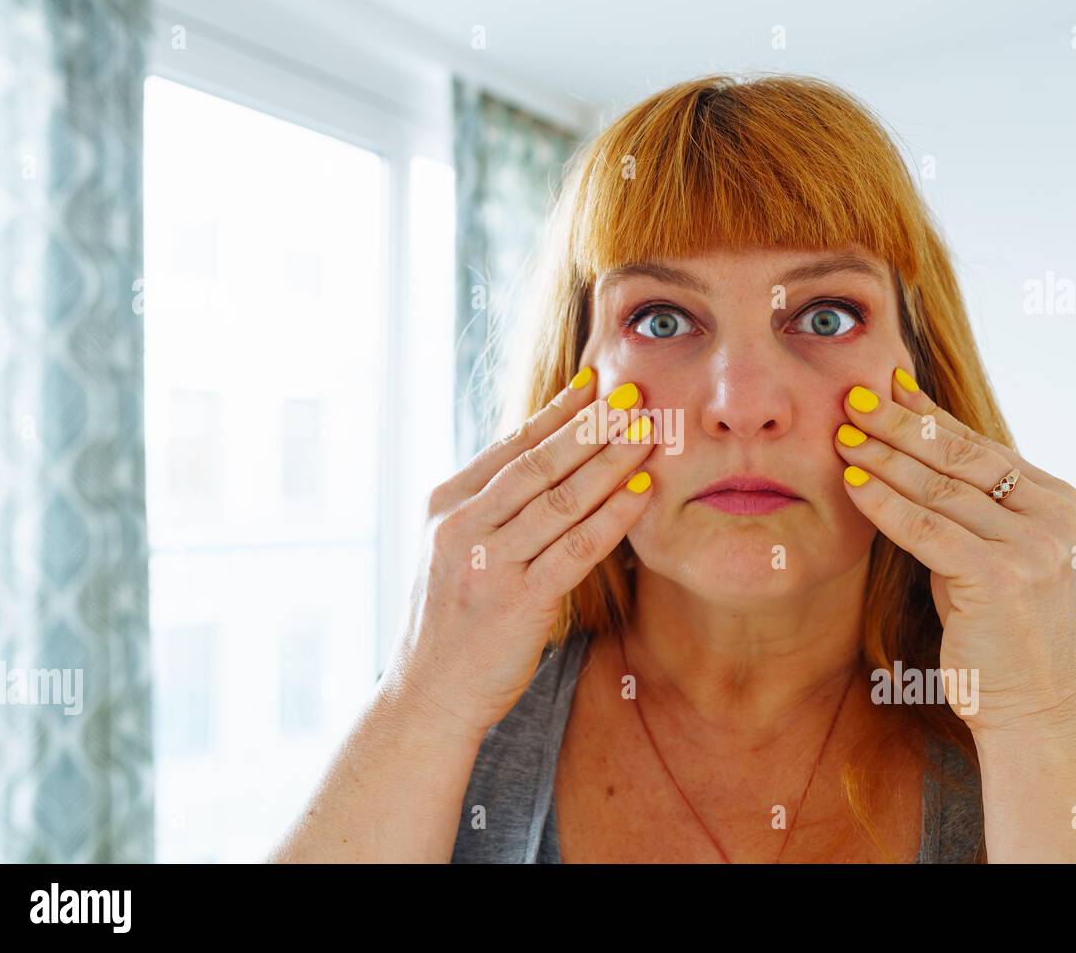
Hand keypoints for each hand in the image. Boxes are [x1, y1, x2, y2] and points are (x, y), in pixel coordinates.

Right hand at [387, 367, 655, 736]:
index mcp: (445, 506)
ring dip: (609, 463)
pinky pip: (574, 550)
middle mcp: (461, 527)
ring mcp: (487, 564)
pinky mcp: (516, 602)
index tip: (594, 382)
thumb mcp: (453, 549)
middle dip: (591, 424)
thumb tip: (541, 456)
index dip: (557, 412)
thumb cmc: (452, 620)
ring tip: (646, 434)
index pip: (510, 446)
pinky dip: (612, 519)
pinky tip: (642, 496)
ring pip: (559, 500)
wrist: (429, 694)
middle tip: (633, 393)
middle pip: (538, 463)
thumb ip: (488, 506)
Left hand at [834, 366, 1075, 736]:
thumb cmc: (996, 633)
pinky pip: (927, 529)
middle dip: (900, 426)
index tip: (889, 387)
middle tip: (853, 399)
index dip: (930, 416)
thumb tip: (912, 446)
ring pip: (939, 490)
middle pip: (960, 458)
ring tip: (842, 436)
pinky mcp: (1002, 576)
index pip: (982, 447)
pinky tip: (852, 484)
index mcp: (1060, 503)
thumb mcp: (989, 554)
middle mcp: (1055, 517)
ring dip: (884, 459)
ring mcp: (1035, 545)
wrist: (1029, 709)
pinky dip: (884, 504)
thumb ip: (967, 507)